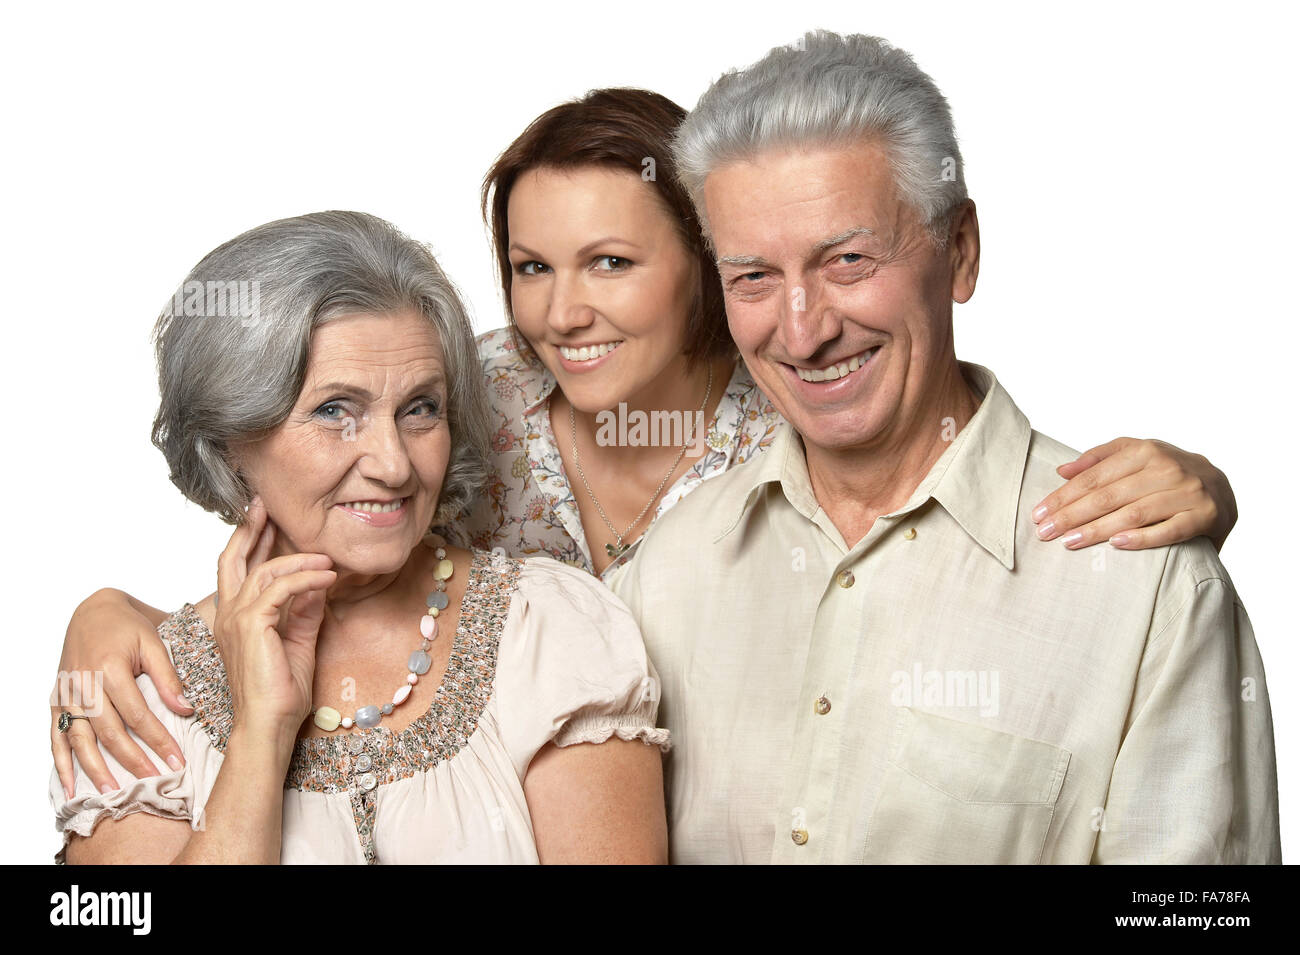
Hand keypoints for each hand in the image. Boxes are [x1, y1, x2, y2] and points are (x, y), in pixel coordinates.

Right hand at [50, 589, 190, 800]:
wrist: (93, 610)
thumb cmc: (128, 626)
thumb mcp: (154, 642)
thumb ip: (168, 677)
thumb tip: (186, 710)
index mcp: (109, 668)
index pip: (137, 714)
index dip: (158, 739)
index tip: (177, 761)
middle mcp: (83, 683)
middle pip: (109, 731)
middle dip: (133, 759)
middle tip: (155, 781)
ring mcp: (66, 693)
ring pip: (79, 738)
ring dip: (94, 769)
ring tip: (113, 793)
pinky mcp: (56, 699)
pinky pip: (56, 735)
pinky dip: (60, 762)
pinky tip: (67, 785)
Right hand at [213, 498, 335, 736]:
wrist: (270, 724)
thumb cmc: (281, 691)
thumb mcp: (298, 642)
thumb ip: (304, 611)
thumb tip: (317, 583)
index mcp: (234, 618)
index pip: (237, 570)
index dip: (250, 542)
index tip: (267, 520)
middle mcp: (228, 614)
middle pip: (232, 558)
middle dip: (250, 528)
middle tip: (266, 505)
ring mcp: (236, 619)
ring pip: (265, 571)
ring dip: (299, 559)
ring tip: (327, 558)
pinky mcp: (252, 624)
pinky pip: (282, 588)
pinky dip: (307, 578)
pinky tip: (328, 578)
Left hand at [1031, 437, 1237, 550]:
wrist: (1223, 488)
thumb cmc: (1168, 472)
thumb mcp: (1137, 455)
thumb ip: (1099, 459)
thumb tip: (1061, 471)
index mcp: (1145, 451)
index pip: (1094, 477)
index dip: (1063, 496)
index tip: (1038, 513)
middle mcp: (1167, 469)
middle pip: (1108, 496)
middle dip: (1071, 515)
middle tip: (1044, 532)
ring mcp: (1188, 492)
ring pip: (1134, 513)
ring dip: (1097, 530)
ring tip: (1068, 542)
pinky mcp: (1205, 516)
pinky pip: (1169, 531)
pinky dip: (1142, 538)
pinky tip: (1115, 545)